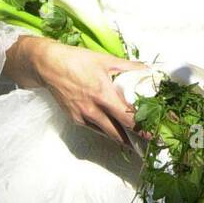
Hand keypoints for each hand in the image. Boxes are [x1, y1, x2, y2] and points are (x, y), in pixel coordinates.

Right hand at [6, 35, 149, 145]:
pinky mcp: (75, 119)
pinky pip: (94, 129)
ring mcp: (83, 116)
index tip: (155, 132)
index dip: (143, 127)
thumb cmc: (77, 60)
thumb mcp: (105, 60)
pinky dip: (105, 131)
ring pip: (107, 134)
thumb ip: (128, 67)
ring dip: (121, 138)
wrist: (48, 65)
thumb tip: (147, 69)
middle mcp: (94, 109)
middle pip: (119, 131)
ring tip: (135, 142)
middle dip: (135, 138)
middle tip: (149, 141)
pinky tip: (114, 131)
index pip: (128, 117)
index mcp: (104, 94)